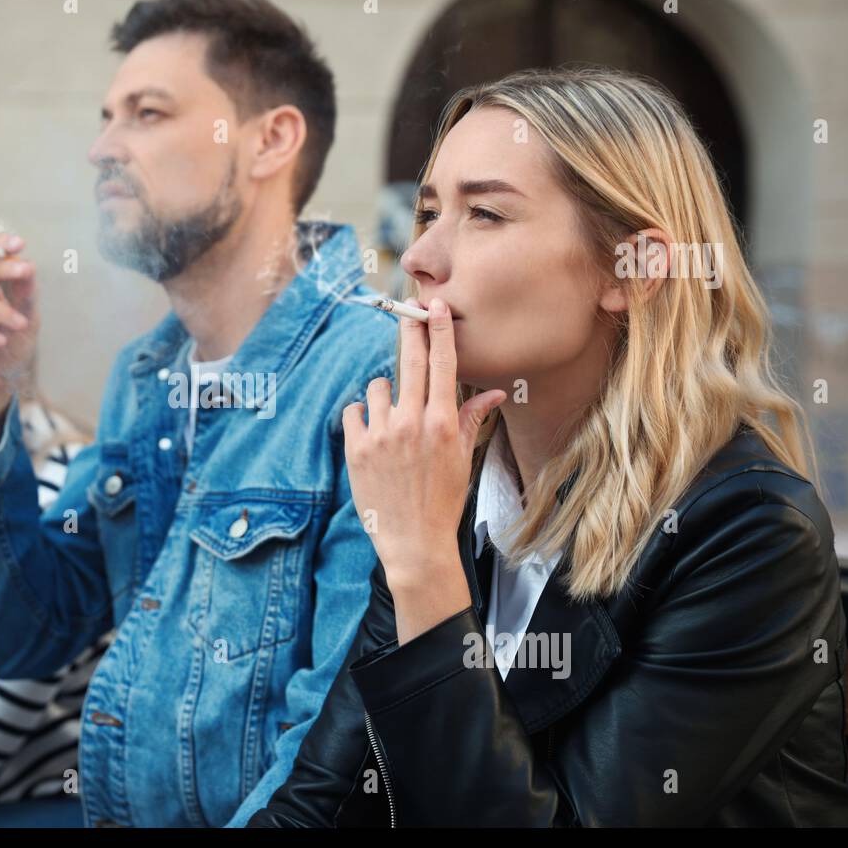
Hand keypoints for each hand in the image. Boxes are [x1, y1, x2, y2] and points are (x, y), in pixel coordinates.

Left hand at [343, 297, 504, 640]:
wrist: (414, 541)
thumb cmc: (442, 500)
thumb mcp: (463, 458)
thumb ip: (472, 418)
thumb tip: (493, 390)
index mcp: (442, 423)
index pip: (442, 365)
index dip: (439, 331)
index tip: (435, 305)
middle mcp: (412, 423)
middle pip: (409, 361)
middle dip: (410, 331)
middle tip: (408, 311)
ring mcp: (382, 434)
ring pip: (377, 387)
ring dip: (384, 395)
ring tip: (392, 421)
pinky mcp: (356, 447)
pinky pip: (354, 410)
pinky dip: (361, 416)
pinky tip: (371, 434)